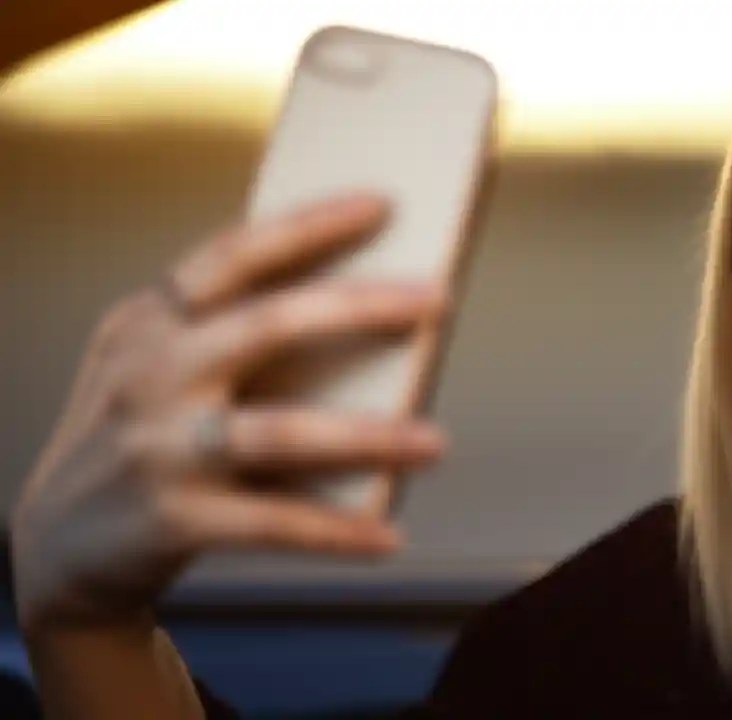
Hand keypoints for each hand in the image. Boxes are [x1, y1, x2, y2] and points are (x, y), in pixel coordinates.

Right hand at [9, 193, 450, 632]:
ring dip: (369, 438)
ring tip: (436, 442)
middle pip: (268, 324)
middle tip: (441, 298)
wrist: (58, 547)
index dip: (311, 224)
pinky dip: (338, 531)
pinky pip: (273, 523)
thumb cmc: (145, 438)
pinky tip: (390, 536)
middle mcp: (149, 373)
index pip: (234, 253)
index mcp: (150, 321)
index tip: (384, 203)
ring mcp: (157, 446)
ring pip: (279, 432)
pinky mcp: (170, 518)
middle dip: (361, 306)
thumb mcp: (160, 370)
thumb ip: (233, 338)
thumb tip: (373, 318)